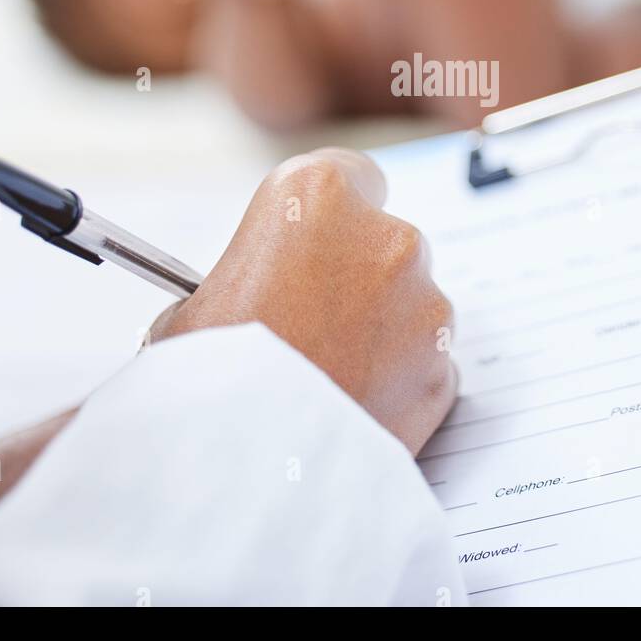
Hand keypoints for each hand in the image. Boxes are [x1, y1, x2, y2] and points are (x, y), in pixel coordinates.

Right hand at [149, 148, 456, 453]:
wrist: (242, 464)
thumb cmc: (206, 376)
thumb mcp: (196, 303)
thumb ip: (245, 276)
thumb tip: (253, 293)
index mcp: (316, 196)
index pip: (352, 176)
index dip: (333, 215)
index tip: (318, 243)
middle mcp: (385, 236)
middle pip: (386, 242)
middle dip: (360, 277)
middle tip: (314, 324)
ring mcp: (425, 303)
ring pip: (413, 305)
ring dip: (384, 331)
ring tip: (329, 377)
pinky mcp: (445, 368)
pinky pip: (428, 364)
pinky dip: (402, 382)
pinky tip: (354, 407)